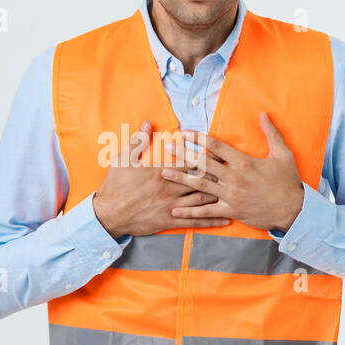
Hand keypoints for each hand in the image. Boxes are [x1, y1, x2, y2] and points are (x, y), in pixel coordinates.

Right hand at [91, 120, 233, 237]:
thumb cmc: (115, 186)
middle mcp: (170, 190)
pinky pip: (195, 221)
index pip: (191, 162)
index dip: (208, 156)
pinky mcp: (169, 221)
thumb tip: (147, 123)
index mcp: (161, 173)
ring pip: (202, 200)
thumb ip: (137, 141)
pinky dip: (212, 220)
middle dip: (220, 174)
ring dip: (220, 195)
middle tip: (236, 171)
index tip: (222, 151)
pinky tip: (225, 219)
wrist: (108, 214)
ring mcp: (172, 207)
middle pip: (202, 180)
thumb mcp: (123, 159)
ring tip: (235, 192)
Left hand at [158, 112, 304, 233]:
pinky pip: (207, 211)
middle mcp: (234, 178)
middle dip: (184, 155)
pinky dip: (190, 212)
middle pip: (203, 164)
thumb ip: (272, 133)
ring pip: (200, 186)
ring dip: (181, 179)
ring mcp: (231, 196)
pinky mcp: (231, 211)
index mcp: (244, 162)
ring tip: (164, 173)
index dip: (199, 138)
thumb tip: (263, 114)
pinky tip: (175, 209)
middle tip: (168, 147)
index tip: (185, 132)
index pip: (216, 147)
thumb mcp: (283, 154)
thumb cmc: (288, 181)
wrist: (293, 210)